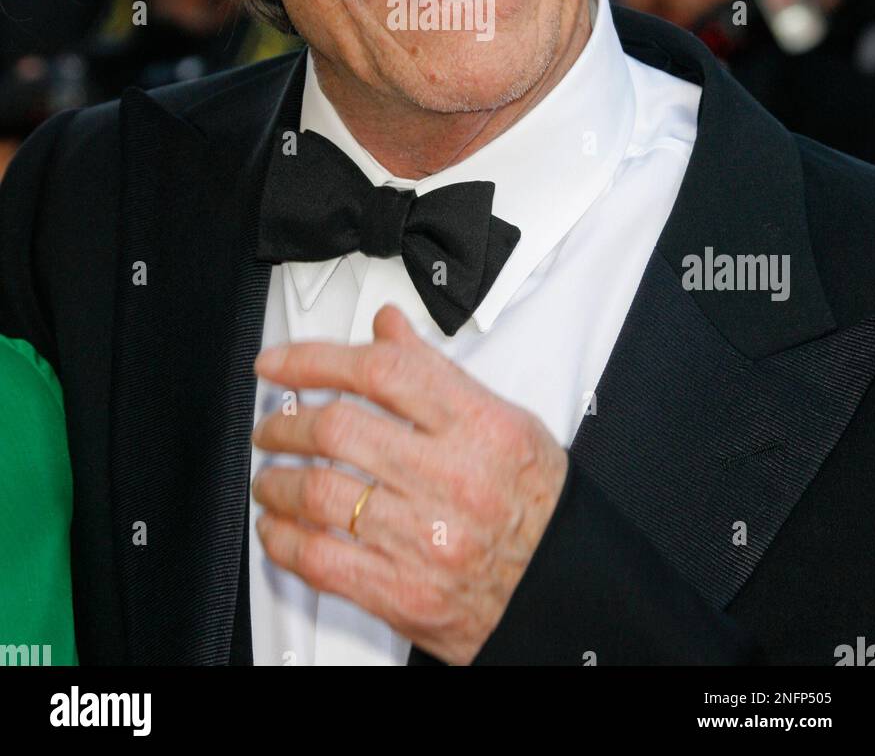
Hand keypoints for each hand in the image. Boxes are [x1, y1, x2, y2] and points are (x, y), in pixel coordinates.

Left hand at [251, 304, 568, 664]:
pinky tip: (278, 527)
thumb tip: (386, 327)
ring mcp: (425, 538)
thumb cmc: (533, 499)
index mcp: (477, 427)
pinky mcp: (404, 592)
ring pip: (319, 493)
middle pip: (337, 429)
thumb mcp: (502, 417)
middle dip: (285, 422)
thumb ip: (435, 372)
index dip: (314, 360)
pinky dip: (284, 540)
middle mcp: (451, 479)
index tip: (278, 364)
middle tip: (272, 424)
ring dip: (277, 481)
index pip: (380, 372)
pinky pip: (322, 560)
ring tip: (271, 476)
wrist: (557, 582)